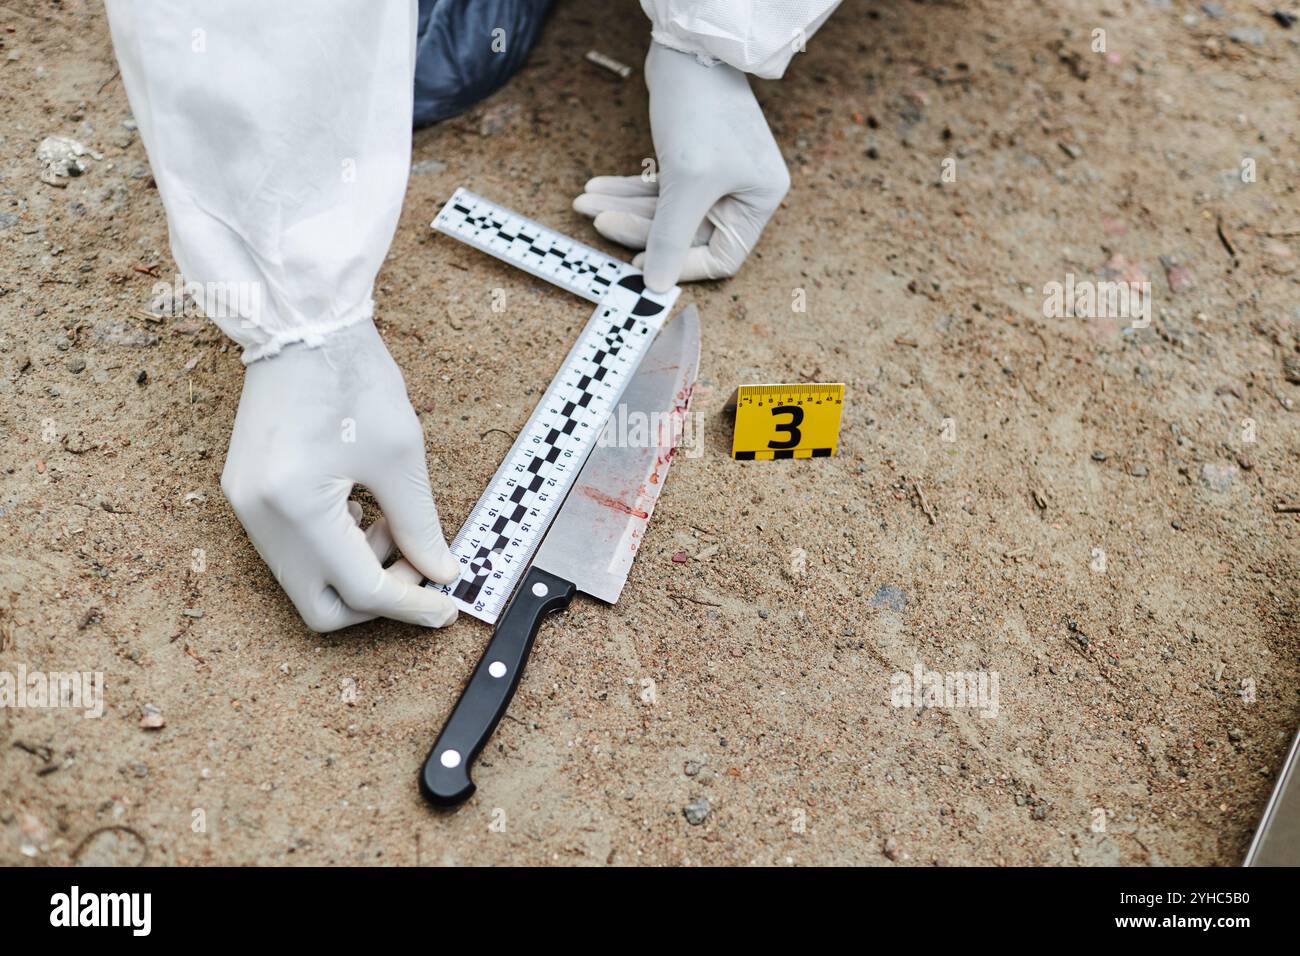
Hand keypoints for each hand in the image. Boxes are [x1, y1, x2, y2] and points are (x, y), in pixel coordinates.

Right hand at [220, 320, 460, 632]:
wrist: (301, 324)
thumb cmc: (352, 378)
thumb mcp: (401, 457)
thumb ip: (420, 526)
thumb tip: (441, 572)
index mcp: (297, 507)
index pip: (361, 590)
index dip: (411, 604)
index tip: (447, 606)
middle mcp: (260, 517)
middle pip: (322, 608)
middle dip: (378, 602)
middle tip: (420, 571)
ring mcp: (246, 507)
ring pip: (306, 581)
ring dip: (357, 571)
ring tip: (394, 527)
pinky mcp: (248, 494)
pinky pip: (292, 551)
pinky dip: (335, 548)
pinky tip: (366, 513)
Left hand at [573, 42, 790, 292]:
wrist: (688, 47)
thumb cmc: (701, 111)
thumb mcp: (686, 182)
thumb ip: (669, 238)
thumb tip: (654, 286)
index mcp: (757, 201)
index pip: (720, 258)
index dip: (678, 265)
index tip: (638, 264)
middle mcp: (740, 192)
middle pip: (684, 233)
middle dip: (635, 227)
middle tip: (597, 220)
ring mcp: (714, 176)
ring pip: (663, 210)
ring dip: (622, 207)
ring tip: (585, 201)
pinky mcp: (688, 160)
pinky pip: (656, 189)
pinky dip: (626, 189)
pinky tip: (596, 188)